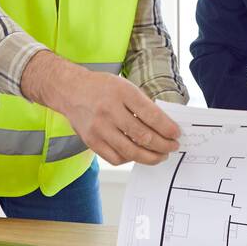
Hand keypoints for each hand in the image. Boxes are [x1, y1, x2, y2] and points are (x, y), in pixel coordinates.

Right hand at [21, 51, 181, 166]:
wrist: (70, 90)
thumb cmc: (100, 88)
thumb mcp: (124, 86)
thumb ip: (142, 104)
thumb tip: (164, 125)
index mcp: (122, 93)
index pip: (151, 115)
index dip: (167, 128)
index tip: (176, 134)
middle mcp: (109, 111)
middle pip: (143, 136)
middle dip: (163, 145)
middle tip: (172, 147)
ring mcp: (99, 128)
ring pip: (130, 151)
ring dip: (150, 157)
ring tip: (160, 156)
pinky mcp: (91, 141)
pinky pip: (115, 158)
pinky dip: (130, 159)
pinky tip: (138, 155)